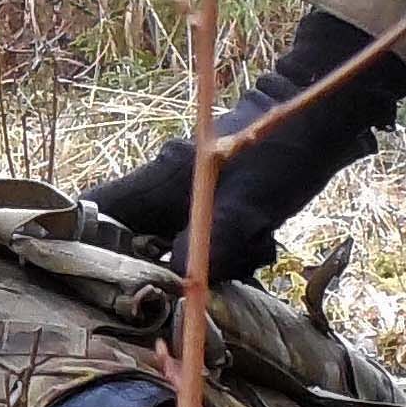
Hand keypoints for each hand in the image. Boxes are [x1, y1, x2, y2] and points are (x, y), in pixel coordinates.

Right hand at [80, 8, 405, 280]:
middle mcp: (164, 187)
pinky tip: (259, 251)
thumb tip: (176, 283)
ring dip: (201, 265)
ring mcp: (190, 194)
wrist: (323, 116)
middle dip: (157, 272)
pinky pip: (206, 239)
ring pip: (174, 244)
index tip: (93, 284)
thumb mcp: (249, 204)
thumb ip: (211, 241)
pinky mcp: (217, 201)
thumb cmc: (281, 152)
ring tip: (243, 260)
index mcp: (157, 181)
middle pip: (133, 241)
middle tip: (186, 290)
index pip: (96, 211)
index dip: (82, 245)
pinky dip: (227, 254)